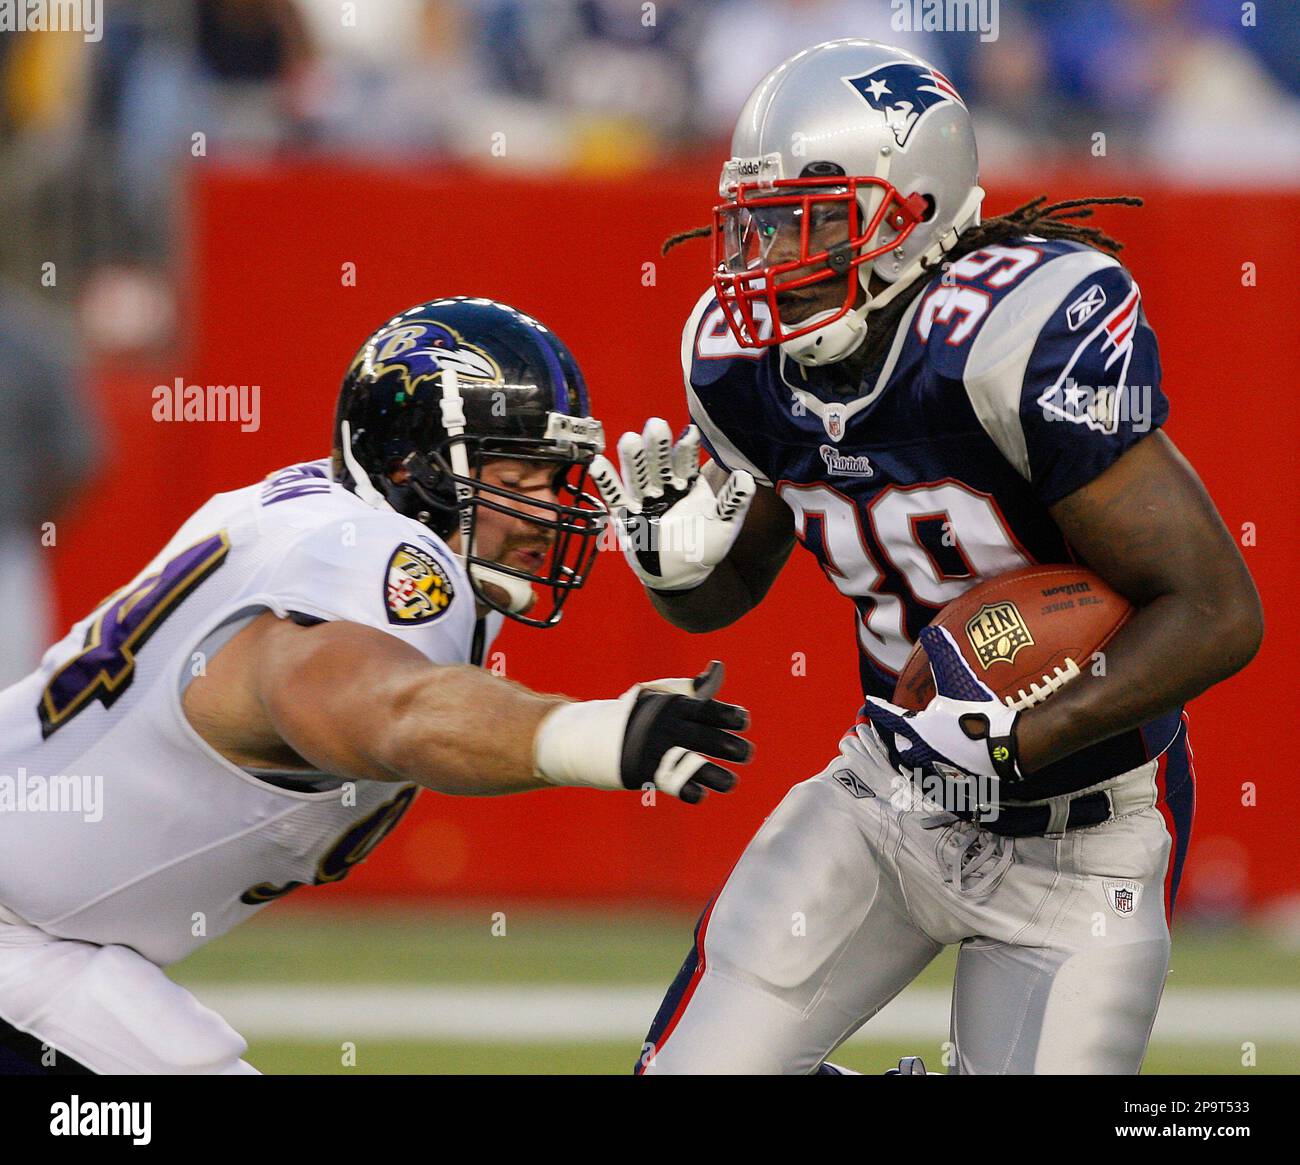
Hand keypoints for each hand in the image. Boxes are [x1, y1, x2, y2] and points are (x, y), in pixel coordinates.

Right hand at [534, 661, 751, 802]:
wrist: (589, 735)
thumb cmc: (635, 714)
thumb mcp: (662, 696)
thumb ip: (694, 689)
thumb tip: (718, 668)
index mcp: (672, 706)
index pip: (707, 709)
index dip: (728, 715)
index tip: (743, 721)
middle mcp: (665, 726)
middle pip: (705, 738)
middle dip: (730, 746)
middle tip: (747, 754)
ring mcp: (654, 749)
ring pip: (691, 765)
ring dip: (715, 775)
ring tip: (731, 782)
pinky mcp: (643, 771)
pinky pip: (671, 783)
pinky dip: (687, 790)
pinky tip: (700, 794)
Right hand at [589, 418, 754, 591]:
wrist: (681, 575)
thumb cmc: (703, 548)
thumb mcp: (724, 525)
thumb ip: (733, 501)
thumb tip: (747, 476)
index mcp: (687, 485)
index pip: (685, 462)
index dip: (686, 448)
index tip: (689, 431)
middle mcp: (664, 488)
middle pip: (658, 463)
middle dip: (657, 446)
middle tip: (656, 425)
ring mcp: (643, 500)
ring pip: (637, 476)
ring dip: (633, 459)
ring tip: (630, 440)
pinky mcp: (625, 517)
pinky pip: (614, 497)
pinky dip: (606, 481)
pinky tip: (598, 463)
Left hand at [862, 626, 1023, 784]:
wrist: (1006, 746)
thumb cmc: (977, 712)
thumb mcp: (957, 679)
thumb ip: (942, 653)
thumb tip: (929, 631)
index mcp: (917, 729)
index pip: (890, 716)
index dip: (878, 708)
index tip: (869, 703)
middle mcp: (923, 751)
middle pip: (902, 745)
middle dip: (897, 738)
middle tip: (896, 730)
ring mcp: (941, 767)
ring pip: (921, 763)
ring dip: (917, 754)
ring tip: (920, 749)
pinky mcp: (960, 778)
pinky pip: (944, 774)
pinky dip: (942, 768)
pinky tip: (950, 763)